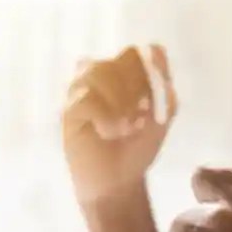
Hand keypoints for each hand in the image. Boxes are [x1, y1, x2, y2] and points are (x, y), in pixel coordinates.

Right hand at [62, 45, 178, 207]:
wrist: (119, 181)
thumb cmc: (138, 146)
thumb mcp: (162, 113)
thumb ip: (163, 82)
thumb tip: (155, 49)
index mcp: (122, 72)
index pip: (135, 53)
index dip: (147, 74)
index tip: (152, 103)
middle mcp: (99, 75)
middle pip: (117, 59)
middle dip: (134, 90)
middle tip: (139, 118)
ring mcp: (81, 91)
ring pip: (98, 72)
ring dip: (119, 101)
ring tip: (127, 127)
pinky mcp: (68, 112)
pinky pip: (86, 98)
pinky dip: (105, 116)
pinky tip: (111, 133)